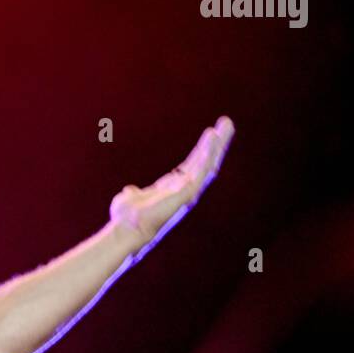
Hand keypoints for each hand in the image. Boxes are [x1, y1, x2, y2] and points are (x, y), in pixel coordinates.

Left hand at [109, 116, 234, 251]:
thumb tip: (131, 191)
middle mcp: (184, 188)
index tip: (212, 132)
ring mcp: (187, 191)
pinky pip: (202, 170)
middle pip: (205, 161)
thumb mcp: (130, 198)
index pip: (193, 164)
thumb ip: (134, 193)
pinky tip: (213, 138)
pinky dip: (209, 153)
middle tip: (226, 122)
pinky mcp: (187, 193)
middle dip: (217, 142)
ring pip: (208, 163)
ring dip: (217, 144)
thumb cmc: (126, 218)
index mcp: (173, 187)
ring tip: (226, 124)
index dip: (203, 149)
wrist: (126, 230)